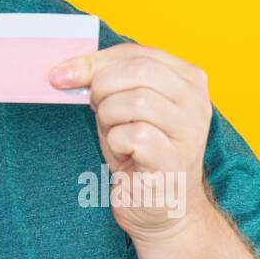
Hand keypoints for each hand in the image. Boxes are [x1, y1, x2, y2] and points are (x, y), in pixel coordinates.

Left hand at [50, 43, 213, 241]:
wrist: (160, 206)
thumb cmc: (139, 151)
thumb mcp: (121, 105)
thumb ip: (105, 80)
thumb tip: (64, 70)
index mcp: (188, 79)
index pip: (136, 53)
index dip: (95, 61)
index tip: (63, 74)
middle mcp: (196, 101)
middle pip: (139, 71)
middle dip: (103, 87)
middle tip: (95, 108)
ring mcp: (190, 132)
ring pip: (137, 101)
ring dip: (109, 117)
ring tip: (115, 134)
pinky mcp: (176, 160)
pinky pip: (134, 135)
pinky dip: (117, 142)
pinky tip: (125, 154)